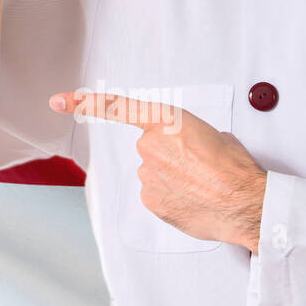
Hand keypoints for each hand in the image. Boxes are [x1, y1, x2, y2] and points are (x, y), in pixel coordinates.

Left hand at [49, 91, 268, 252]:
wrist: (245, 203)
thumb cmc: (235, 169)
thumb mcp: (214, 135)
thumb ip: (186, 134)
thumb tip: (184, 146)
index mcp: (167, 123)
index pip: (117, 108)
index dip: (85, 103)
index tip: (60, 101)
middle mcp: (150, 146)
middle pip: (150, 147)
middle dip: (170, 155)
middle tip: (198, 165)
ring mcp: (146, 174)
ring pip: (153, 172)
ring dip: (173, 177)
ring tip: (201, 184)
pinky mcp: (148, 200)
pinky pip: (156, 192)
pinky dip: (171, 195)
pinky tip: (192, 198)